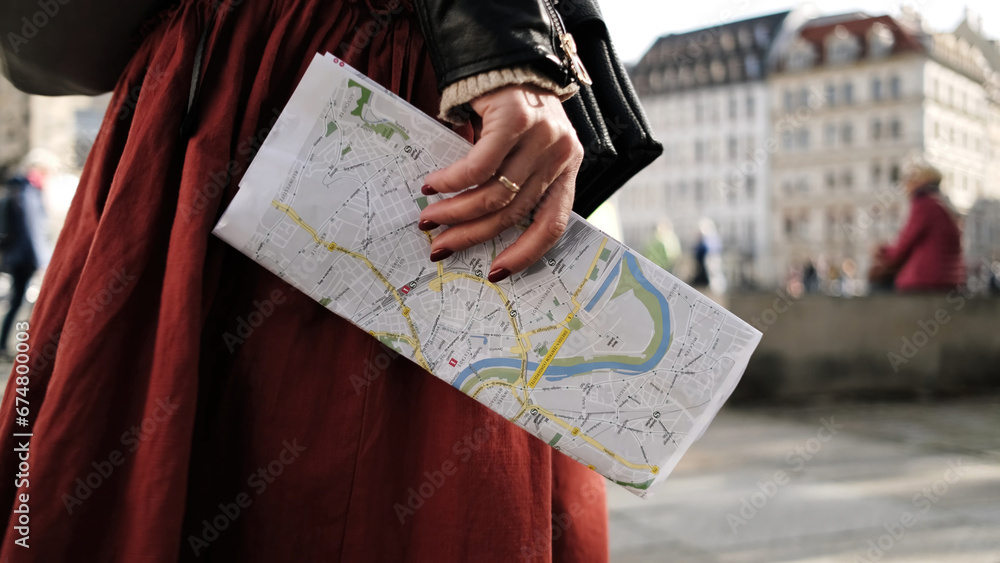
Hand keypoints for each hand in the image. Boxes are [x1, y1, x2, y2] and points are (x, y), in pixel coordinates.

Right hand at [417, 84, 581, 282]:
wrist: (507, 58)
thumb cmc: (512, 112)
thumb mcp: (524, 153)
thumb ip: (514, 185)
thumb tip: (475, 230)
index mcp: (567, 169)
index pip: (552, 223)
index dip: (524, 253)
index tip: (496, 273)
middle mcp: (560, 155)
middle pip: (514, 212)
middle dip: (472, 234)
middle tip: (441, 246)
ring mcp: (541, 136)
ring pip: (494, 193)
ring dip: (456, 211)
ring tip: (430, 218)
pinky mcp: (515, 118)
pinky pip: (478, 166)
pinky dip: (451, 181)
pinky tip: (432, 186)